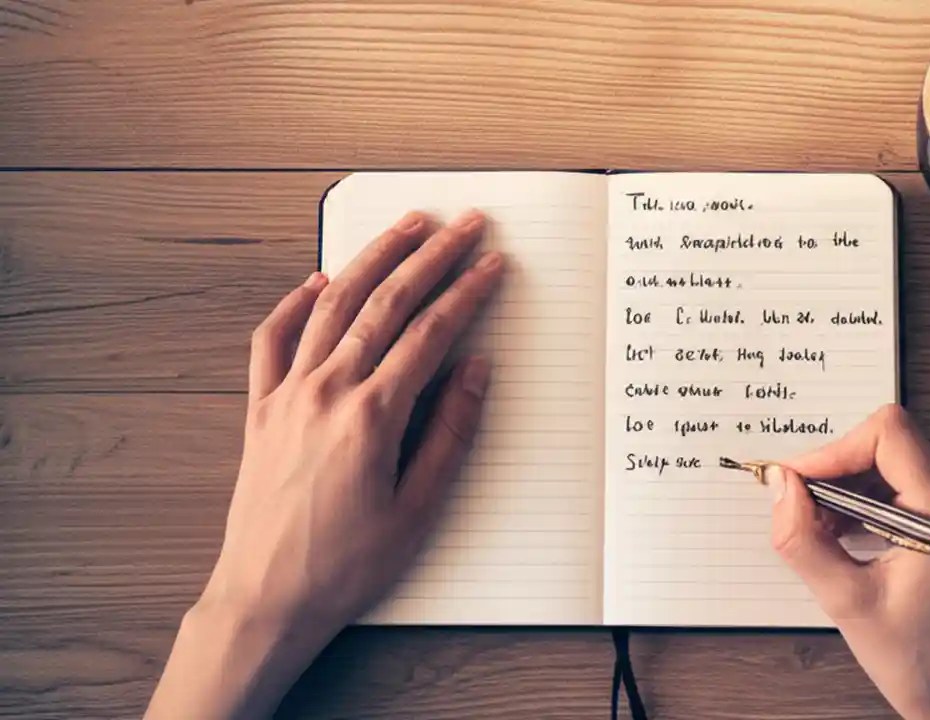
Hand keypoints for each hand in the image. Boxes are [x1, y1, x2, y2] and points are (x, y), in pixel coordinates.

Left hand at [147, 209, 504, 718]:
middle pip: (386, 303)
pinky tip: (317, 281)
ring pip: (333, 305)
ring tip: (404, 227)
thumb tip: (474, 370)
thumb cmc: (344, 566)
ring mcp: (287, 395)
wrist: (267, 598)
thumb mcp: (417, 510)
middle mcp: (326, 391)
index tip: (491, 263)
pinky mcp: (260, 409)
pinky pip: (273, 339)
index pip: (430, 333)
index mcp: (372, 416)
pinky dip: (295, 302)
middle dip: (430, 256)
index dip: (467, 292)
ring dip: (372, 260)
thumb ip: (450, 433)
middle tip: (462, 224)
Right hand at [771, 405, 929, 719]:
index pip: (889, 432)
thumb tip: (782, 487)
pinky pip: (920, 490)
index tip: (800, 481)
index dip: (834, 450)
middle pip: (892, 448)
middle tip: (804, 513)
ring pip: (903, 467)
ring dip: (857, 492)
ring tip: (828, 536)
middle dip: (838, 475)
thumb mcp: (848, 603)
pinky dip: (881, 505)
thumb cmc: (927, 666)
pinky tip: (857, 540)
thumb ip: (803, 539)